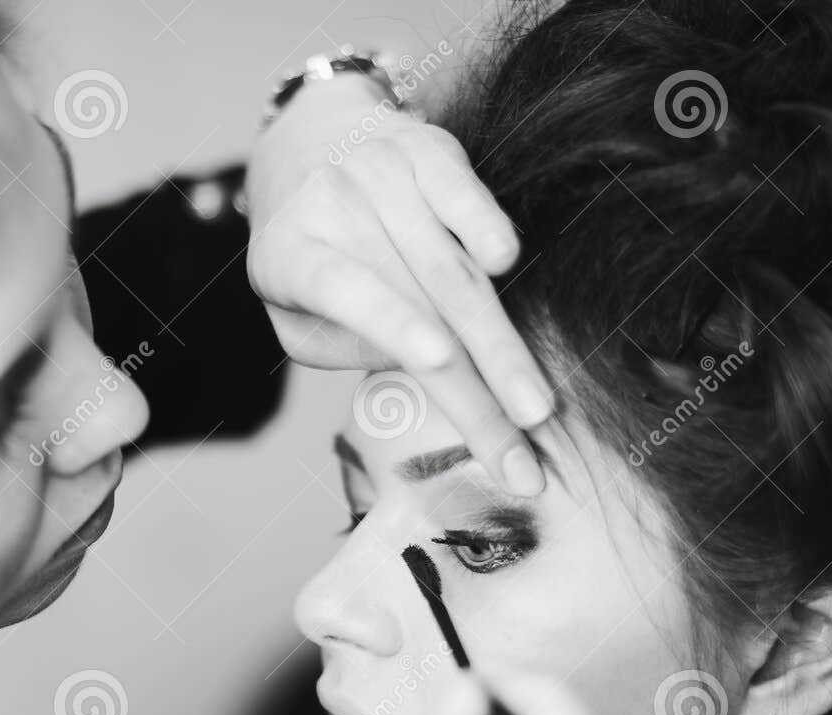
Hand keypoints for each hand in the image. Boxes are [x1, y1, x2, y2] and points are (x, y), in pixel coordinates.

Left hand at [246, 74, 554, 493]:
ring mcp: (386, 174)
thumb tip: (420, 366)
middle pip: (422, 302)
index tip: (438, 360)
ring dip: (503, 344)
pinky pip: (465, 192)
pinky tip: (506, 259)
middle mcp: (338, 207)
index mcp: (293, 257)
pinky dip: (487, 223)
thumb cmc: (308, 251)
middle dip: (479, 387)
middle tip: (519, 457)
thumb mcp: (293, 311)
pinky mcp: (431, 154)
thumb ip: (340, 345)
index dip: (394, 322)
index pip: (346, 290)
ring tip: (538, 409)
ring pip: (456, 268)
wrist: (308, 140)